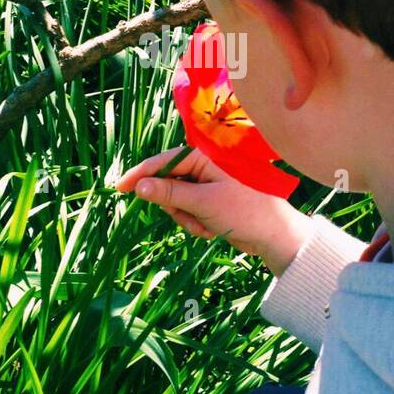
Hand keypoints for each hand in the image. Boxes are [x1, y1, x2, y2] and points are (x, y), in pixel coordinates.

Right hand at [116, 144, 312, 276]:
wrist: (274, 236)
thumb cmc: (245, 211)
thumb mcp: (203, 202)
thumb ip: (169, 193)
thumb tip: (139, 186)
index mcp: (205, 157)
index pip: (163, 162)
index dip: (140, 175)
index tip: (119, 188)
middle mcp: (204, 167)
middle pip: (167, 184)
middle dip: (175, 206)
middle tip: (192, 218)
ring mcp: (207, 185)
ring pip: (176, 202)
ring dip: (187, 219)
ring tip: (207, 227)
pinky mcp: (210, 201)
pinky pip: (188, 212)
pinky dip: (195, 224)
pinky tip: (213, 230)